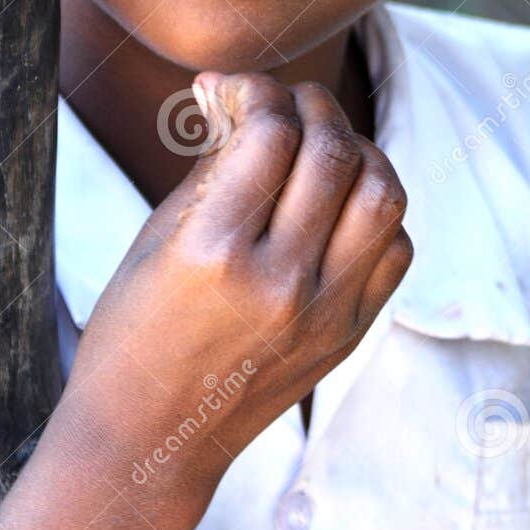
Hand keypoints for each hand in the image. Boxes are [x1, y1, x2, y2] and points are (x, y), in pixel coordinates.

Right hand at [59, 72, 412, 503]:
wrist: (150, 440)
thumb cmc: (135, 329)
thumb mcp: (158, 237)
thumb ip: (212, 162)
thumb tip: (241, 95)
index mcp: (214, 253)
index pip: (270, 134)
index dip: (257, 91)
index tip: (237, 89)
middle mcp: (279, 284)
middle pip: (333, 153)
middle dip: (310, 105)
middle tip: (285, 102)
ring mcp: (325, 313)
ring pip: (383, 195)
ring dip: (358, 150)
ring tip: (323, 143)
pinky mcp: (350, 333)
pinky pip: (394, 248)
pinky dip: (374, 210)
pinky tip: (338, 204)